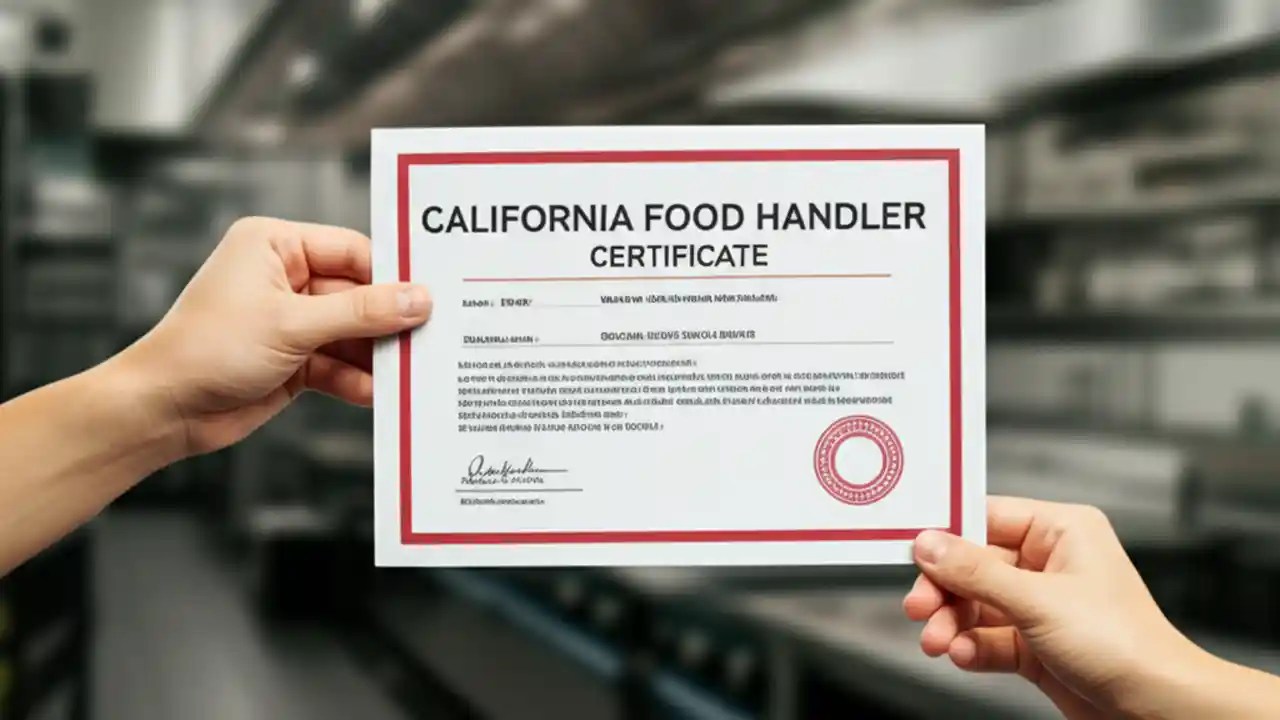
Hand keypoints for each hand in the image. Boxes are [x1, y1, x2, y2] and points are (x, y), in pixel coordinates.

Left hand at [119, 217, 430, 457]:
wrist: (164, 409)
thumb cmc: (209, 349)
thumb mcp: (293, 324)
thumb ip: (361, 312)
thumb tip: (418, 299)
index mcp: (275, 245)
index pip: (352, 250)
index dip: (392, 275)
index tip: (432, 296)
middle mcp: (285, 277)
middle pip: (358, 294)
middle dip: (388, 320)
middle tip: (431, 337)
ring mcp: (290, 320)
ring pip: (352, 332)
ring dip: (377, 354)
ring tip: (412, 371)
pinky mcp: (293, 359)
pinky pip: (339, 364)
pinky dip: (357, 379)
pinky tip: (380, 393)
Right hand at [902, 497, 1201, 718]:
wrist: (1156, 708)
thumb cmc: (1125, 644)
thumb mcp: (1037, 601)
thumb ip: (976, 572)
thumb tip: (929, 543)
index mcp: (1062, 531)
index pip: (987, 516)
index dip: (947, 533)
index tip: (912, 549)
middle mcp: (1050, 564)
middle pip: (973, 564)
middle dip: (944, 589)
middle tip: (919, 606)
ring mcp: (1041, 605)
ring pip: (976, 604)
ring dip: (950, 622)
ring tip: (936, 640)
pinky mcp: (1035, 643)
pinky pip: (988, 636)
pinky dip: (970, 646)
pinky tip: (963, 655)